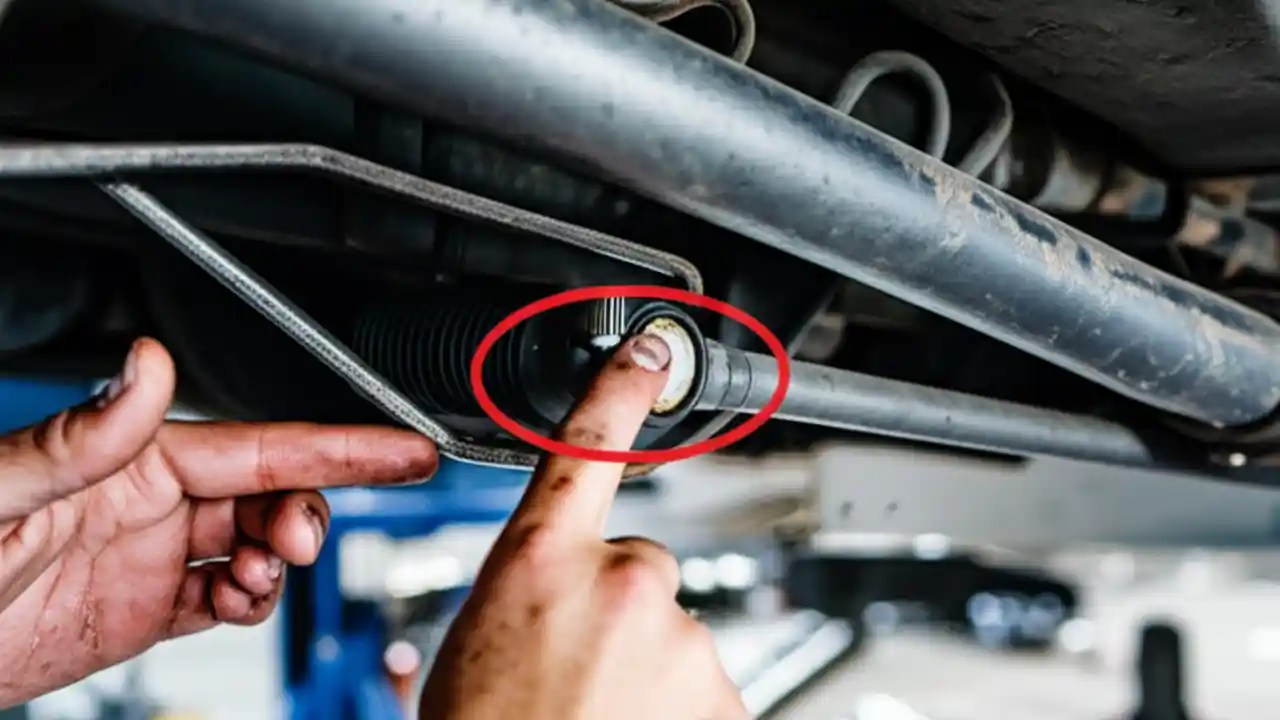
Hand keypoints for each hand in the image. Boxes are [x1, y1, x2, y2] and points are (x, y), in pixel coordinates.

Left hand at [0, 338, 438, 705]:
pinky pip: (224, 597)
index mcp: (132, 457)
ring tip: (257, 579)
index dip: (343, 447)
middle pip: (271, 493)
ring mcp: (152, 553)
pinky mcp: (143, 608)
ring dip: (279, 560)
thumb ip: (82, 433)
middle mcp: (152, 497)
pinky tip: (237, 602)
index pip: (261, 445)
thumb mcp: (0, 491)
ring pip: (257, 543)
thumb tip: (149, 363)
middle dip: (307, 512)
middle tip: (300, 543)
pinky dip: (249, 602)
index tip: (406, 449)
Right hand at [420, 334, 746, 719]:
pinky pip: (703, 688)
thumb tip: (553, 591)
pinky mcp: (726, 696)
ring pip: (673, 635)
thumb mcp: (475, 646)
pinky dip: (678, 710)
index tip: (653, 347)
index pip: (586, 446)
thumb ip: (529, 593)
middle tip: (574, 672)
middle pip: (640, 567)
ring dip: (646, 669)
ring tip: (596, 715)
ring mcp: (682, 642)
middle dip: (617, 610)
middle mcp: (623, 584)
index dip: (621, 387)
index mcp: (541, 561)